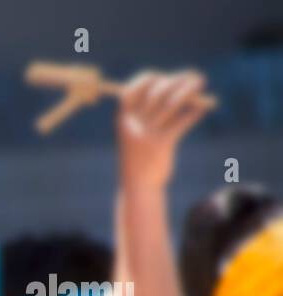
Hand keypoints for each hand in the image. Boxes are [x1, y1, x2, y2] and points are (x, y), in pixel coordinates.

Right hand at [117, 70, 211, 191]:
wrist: (137, 185)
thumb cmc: (139, 155)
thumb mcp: (135, 132)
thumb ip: (149, 111)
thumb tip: (176, 86)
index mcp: (123, 117)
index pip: (134, 87)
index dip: (152, 78)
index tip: (167, 77)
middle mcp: (133, 123)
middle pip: (157, 91)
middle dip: (178, 80)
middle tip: (194, 77)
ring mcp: (146, 134)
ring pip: (171, 103)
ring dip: (189, 90)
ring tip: (201, 82)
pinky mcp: (161, 145)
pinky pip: (182, 122)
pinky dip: (195, 113)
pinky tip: (204, 107)